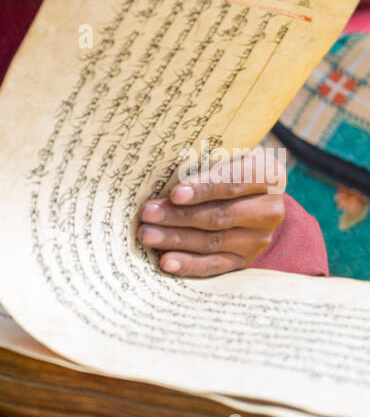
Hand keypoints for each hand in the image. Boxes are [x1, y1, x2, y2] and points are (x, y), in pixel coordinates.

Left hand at [136, 147, 285, 276]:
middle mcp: (269, 210)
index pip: (234, 183)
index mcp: (269, 175)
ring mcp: (258, 238)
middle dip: (179, 216)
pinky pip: (215, 265)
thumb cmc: (230, 163)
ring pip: (213, 241)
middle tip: (148, 214)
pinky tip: (167, 262)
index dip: (204, 188)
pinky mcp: (245, 259)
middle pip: (219, 215)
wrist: (253, 192)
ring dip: (176, 239)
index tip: (175, 194)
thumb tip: (163, 168)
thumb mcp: (227, 152)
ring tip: (148, 234)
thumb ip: (207, 158)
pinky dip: (189, 264)